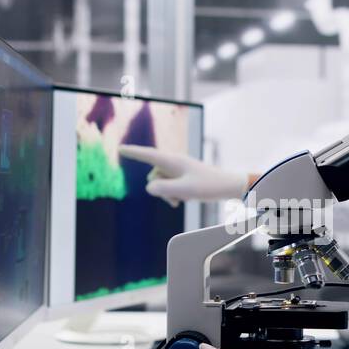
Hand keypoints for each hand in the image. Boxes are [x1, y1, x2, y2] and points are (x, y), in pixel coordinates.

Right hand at [119, 145, 249, 202]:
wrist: (228, 186)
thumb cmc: (208, 186)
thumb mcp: (185, 191)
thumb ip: (164, 189)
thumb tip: (148, 187)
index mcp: (173, 160)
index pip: (148, 154)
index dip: (133, 152)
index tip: (120, 149)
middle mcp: (174, 163)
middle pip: (153, 176)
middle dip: (160, 190)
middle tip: (177, 200)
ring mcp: (178, 170)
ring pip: (161, 183)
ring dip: (168, 194)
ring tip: (183, 200)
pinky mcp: (183, 177)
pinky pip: (169, 186)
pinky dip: (174, 194)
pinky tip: (185, 199)